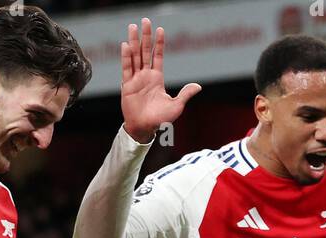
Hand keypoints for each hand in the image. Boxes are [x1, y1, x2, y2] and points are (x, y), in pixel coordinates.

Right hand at [121, 18, 201, 143]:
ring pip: (134, 56)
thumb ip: (185, 94)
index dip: (159, 43)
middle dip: (145, 36)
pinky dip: (126, 57)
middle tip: (145, 20)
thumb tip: (198, 86)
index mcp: (157, 78)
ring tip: (132, 27)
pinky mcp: (127, 85)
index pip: (158, 56)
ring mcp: (136, 79)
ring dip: (134, 41)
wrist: (145, 128)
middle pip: (145, 51)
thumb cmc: (161, 119)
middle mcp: (146, 75)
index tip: (160, 29)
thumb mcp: (176, 106)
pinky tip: (126, 45)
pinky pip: (126, 68)